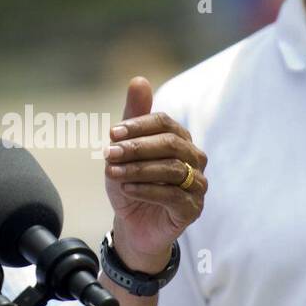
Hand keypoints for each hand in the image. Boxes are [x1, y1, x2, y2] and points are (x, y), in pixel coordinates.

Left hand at [103, 76, 207, 272]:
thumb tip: (139, 80)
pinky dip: (147, 190)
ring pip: (171, 169)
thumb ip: (133, 118)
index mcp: (180, 139)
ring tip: (112, 173)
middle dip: (137, 148)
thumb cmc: (131, 184)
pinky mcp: (193, 208)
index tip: (112, 133)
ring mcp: (197, 184)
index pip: (164, 122)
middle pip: (170, 144)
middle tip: (108, 153)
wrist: (133, 225)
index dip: (138, 125)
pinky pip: (173, 195)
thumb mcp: (124, 151)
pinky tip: (127, 189)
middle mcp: (194, 158)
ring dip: (138, 169)